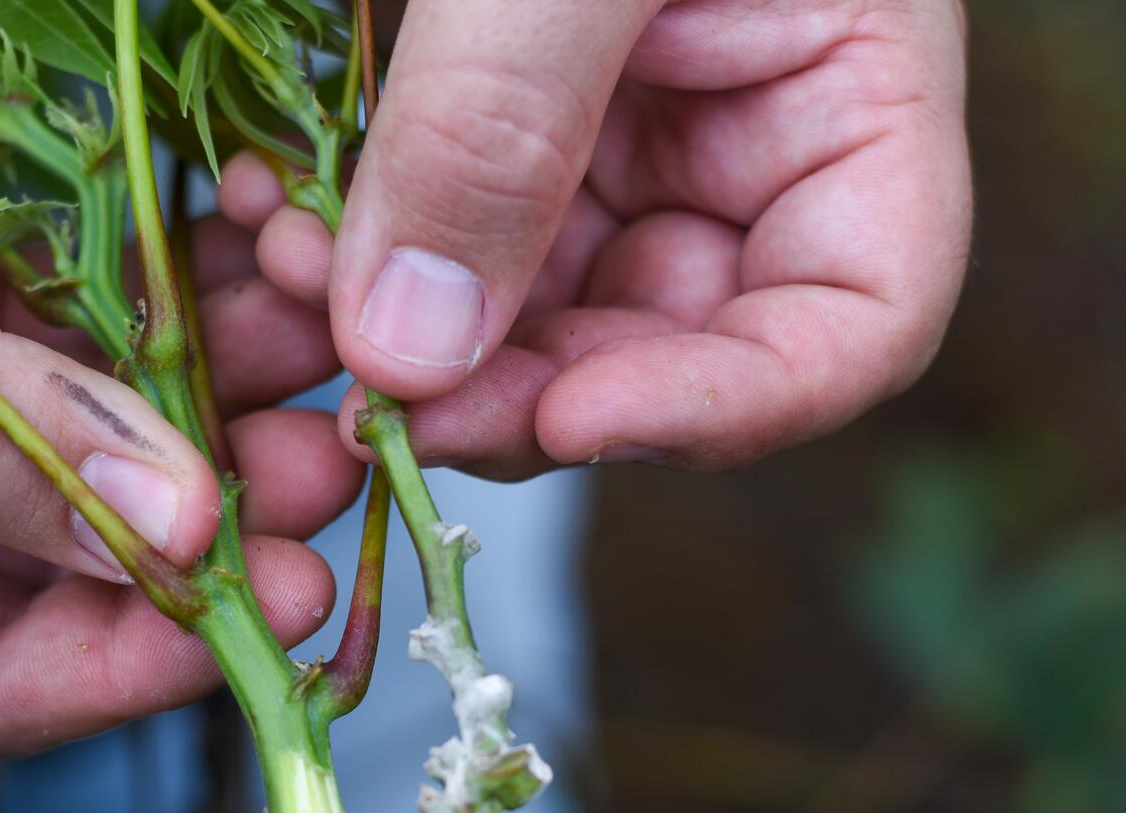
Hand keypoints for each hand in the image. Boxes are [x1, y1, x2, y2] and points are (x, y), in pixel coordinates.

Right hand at [0, 0, 355, 753]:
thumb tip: (173, 541)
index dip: (123, 664)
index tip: (257, 615)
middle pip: (72, 563)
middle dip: (207, 522)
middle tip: (322, 470)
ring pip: (111, 431)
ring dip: (222, 392)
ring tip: (318, 346)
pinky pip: (101, 305)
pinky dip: (184, 285)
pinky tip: (260, 252)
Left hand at [223, 0, 972, 478]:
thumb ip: (505, 116)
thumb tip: (409, 358)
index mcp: (842, 81)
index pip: (855, 320)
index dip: (727, 406)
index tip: (570, 418)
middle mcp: (736, 135)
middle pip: (665, 349)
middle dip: (514, 383)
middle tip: (374, 372)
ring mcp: (615, 136)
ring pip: (530, 319)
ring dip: (403, 332)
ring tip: (286, 265)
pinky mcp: (495, 120)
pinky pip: (435, 241)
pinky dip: (352, 259)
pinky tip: (270, 218)